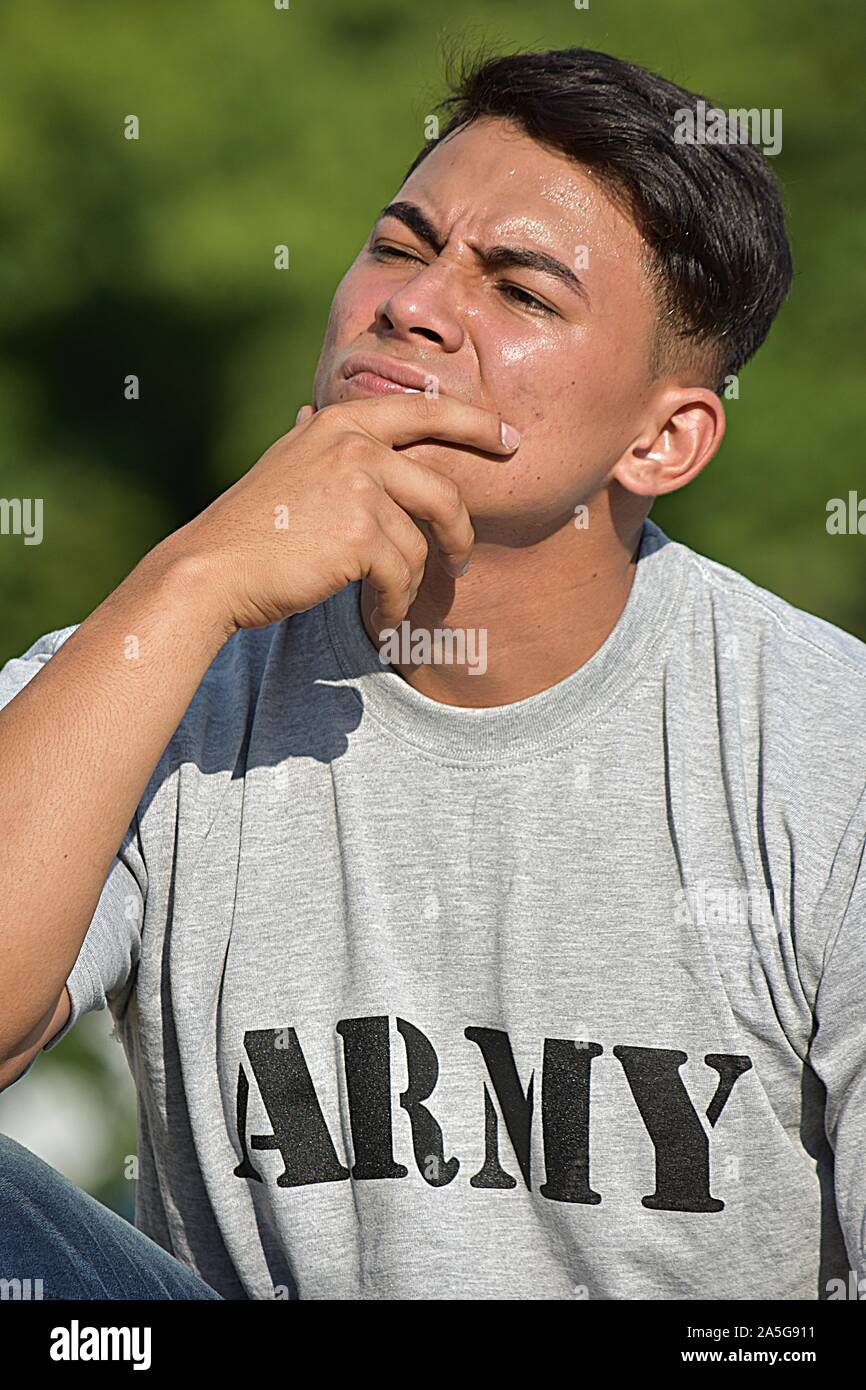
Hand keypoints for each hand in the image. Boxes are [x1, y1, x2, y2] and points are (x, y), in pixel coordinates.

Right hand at [171, 393, 519, 635]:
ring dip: (413, 584)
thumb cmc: (250, 524)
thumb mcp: (283, 461)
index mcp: (343, 419)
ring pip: (421, 544)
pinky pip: (403, 577)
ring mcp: (359, 487)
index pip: (427, 409)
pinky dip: (397, 604)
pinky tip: (384, 617)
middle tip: (462, 560)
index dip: (476, 423)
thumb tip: (311, 408)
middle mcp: (355, 444)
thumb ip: (314, 439)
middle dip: (460, 531)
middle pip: (444, 488)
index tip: (510, 439)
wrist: (212, 570)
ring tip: (395, 603)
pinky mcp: (361, 535)